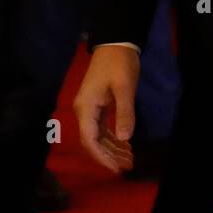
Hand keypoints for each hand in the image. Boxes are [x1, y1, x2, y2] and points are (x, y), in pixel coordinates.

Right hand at [73, 45, 139, 173]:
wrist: (116, 43)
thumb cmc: (119, 64)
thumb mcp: (125, 88)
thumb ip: (124, 112)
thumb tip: (125, 139)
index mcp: (85, 108)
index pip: (90, 140)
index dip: (102, 156)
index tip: (116, 168)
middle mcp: (83, 111)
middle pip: (93, 141)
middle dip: (109, 155)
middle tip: (127, 166)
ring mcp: (90, 108)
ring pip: (98, 135)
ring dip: (112, 148)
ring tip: (128, 159)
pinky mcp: (97, 105)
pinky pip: (102, 127)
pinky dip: (113, 137)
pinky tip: (124, 145)